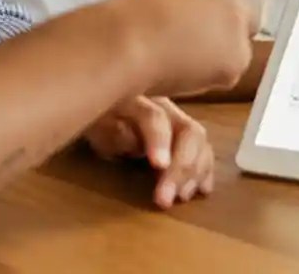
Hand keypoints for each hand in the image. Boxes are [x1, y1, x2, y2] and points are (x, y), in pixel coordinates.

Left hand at [84, 96, 214, 208]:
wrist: (99, 108)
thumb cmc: (95, 119)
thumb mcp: (94, 125)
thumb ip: (113, 131)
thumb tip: (134, 140)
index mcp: (137, 100)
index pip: (154, 116)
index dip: (159, 140)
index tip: (159, 166)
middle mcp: (165, 106)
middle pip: (188, 131)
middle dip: (182, 166)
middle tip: (166, 199)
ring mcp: (178, 119)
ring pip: (199, 141)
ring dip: (195, 172)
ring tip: (182, 197)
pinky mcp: (185, 136)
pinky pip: (203, 150)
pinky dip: (205, 171)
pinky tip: (203, 189)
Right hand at [117, 0, 298, 96]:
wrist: (130, 41)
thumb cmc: (140, 20)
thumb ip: (207, 6)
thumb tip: (219, 33)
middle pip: (250, 21)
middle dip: (233, 33)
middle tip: (196, 42)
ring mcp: (238, 28)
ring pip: (236, 51)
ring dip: (218, 56)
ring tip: (180, 54)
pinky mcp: (235, 59)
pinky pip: (227, 73)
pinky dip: (210, 76)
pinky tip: (185, 69)